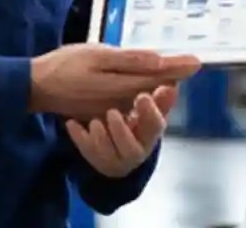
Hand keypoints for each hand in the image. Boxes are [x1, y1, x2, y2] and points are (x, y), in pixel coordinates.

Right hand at [29, 44, 199, 119]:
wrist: (37, 87)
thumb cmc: (65, 66)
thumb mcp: (97, 55)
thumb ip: (129, 59)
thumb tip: (159, 60)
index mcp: (122, 85)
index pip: (158, 75)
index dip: (178, 67)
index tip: (197, 61)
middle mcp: (121, 101)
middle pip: (153, 87)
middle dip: (172, 75)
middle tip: (189, 63)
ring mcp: (112, 107)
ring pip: (142, 94)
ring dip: (157, 82)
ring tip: (172, 69)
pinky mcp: (102, 109)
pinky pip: (128, 100)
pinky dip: (139, 89)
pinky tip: (143, 80)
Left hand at [65, 84, 179, 177]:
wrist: (118, 149)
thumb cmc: (136, 120)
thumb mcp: (147, 108)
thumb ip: (159, 99)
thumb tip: (173, 85)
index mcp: (150, 134)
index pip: (155, 127)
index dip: (150, 113)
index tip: (141, 96)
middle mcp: (135, 150)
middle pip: (132, 148)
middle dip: (121, 132)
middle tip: (112, 112)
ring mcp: (115, 158)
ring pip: (108, 155)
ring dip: (101, 138)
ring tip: (94, 121)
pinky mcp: (97, 160)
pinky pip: (86, 153)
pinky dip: (79, 137)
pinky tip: (71, 122)